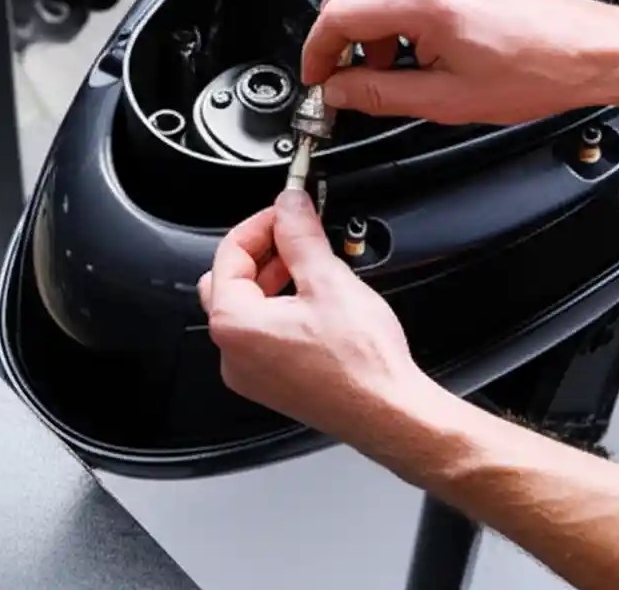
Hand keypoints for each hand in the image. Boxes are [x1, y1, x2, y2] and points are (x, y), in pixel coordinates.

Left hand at [197, 190, 437, 443]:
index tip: (287, 211)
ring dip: (273, 278)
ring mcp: (249, 371)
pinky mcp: (271, 382)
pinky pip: (261, 334)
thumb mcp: (329, 281)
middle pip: (230, 280)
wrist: (388, 412)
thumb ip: (300, 235)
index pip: (230, 253)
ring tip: (311, 264)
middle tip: (297, 234)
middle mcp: (232, 352)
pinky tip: (313, 299)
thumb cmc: (361, 364)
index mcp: (234, 324)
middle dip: (263, 251)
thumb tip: (289, 206)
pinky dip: (280, 309)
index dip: (261, 224)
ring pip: (247, 308)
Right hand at [303, 0, 618, 124]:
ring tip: (386, 64)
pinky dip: (397, 10)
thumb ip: (381, 94)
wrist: (594, 53)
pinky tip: (417, 47)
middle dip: (332, 25)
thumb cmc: (539, 73)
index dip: (316, 51)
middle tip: (337, 66)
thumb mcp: (447, 101)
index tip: (317, 78)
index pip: (340, 15)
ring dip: (367, 19)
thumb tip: (340, 92)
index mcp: (427, 2)